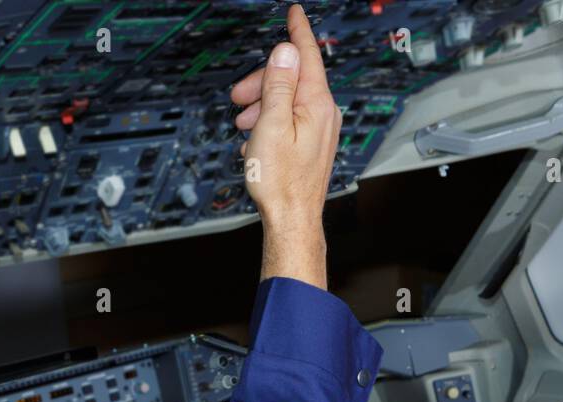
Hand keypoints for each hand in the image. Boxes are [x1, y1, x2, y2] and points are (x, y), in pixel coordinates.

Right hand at [230, 3, 341, 287]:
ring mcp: (321, 131)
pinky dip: (271, 121)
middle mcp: (324, 115)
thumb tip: (286, 51)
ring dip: (263, 105)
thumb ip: (278, 85)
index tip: (294, 13)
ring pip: (289, 101)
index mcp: (317, 105)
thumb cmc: (280, 181)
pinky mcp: (314, 145)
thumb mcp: (271, 126)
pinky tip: (256, 140)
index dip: (298, 32)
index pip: (308, 56)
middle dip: (263, 81)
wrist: (291, 220)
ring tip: (243, 124)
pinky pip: (291, 120)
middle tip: (238, 96)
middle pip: (294, 79)